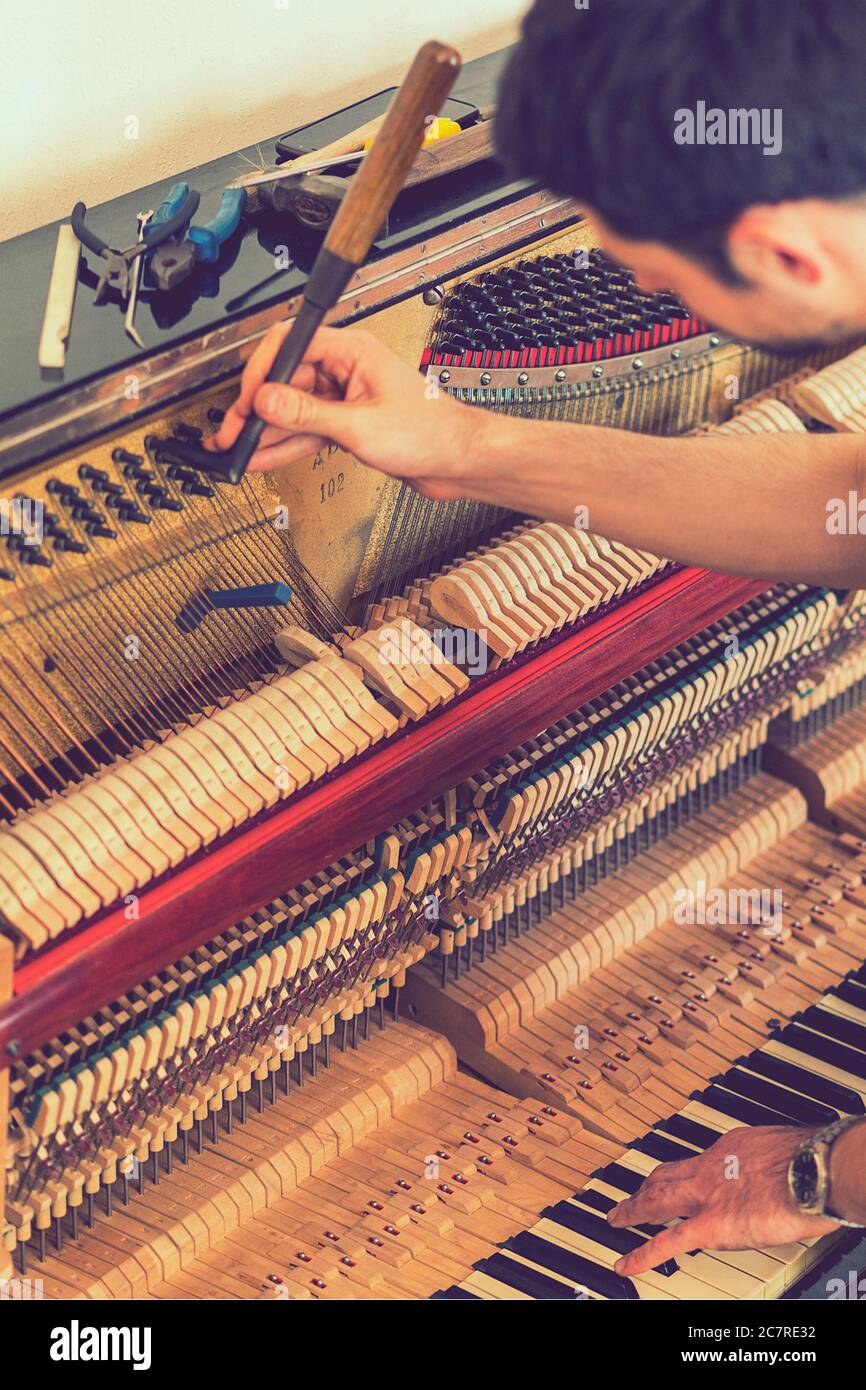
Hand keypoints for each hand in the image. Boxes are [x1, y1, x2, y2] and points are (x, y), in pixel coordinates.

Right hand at [208, 323, 480, 498]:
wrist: (459, 461)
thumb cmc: (431, 431)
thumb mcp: (360, 425)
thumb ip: (308, 413)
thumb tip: (267, 400)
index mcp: (351, 351)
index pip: (290, 346)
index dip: (262, 372)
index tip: (247, 401)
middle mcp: (345, 369)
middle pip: (286, 380)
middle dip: (256, 408)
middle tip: (232, 430)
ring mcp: (344, 398)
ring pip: (293, 410)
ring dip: (265, 430)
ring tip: (236, 447)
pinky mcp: (347, 424)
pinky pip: (307, 431)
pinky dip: (285, 444)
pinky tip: (261, 455)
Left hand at [607, 1125, 838, 1277]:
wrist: (809, 1171)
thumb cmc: (808, 1162)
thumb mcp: (783, 1150)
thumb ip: (770, 1165)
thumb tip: (779, 1175)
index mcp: (729, 1148)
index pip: (696, 1162)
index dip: (684, 1172)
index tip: (679, 1177)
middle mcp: (709, 1167)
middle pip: (666, 1176)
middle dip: (645, 1187)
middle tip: (630, 1195)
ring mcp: (706, 1197)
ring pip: (657, 1201)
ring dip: (633, 1209)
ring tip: (616, 1219)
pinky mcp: (710, 1226)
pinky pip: (666, 1242)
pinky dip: (642, 1254)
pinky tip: (625, 1264)